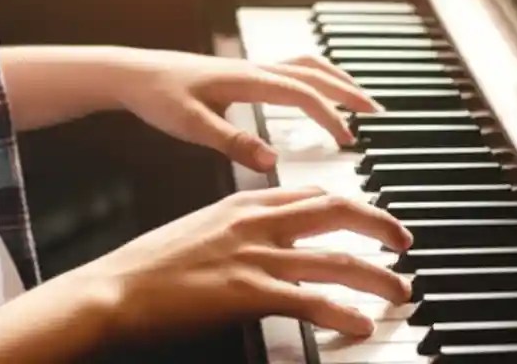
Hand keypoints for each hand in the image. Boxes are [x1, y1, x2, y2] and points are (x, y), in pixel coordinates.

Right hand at [81, 187, 412, 340]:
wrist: (113, 289)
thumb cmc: (147, 268)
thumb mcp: (198, 232)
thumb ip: (236, 232)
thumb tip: (263, 244)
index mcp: (244, 205)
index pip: (312, 194)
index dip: (349, 205)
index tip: (368, 218)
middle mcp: (256, 223)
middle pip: (337, 212)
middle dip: (380, 224)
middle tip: (403, 241)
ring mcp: (255, 257)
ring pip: (337, 259)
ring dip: (377, 276)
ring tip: (399, 291)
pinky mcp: (248, 293)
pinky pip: (311, 301)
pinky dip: (343, 312)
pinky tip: (360, 323)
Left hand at [118, 50, 379, 171]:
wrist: (133, 74)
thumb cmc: (158, 97)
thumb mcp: (191, 125)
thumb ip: (232, 142)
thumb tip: (272, 158)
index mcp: (247, 79)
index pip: (303, 94)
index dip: (330, 117)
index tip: (348, 142)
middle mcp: (255, 67)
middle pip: (315, 73)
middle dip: (349, 92)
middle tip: (376, 113)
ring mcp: (251, 66)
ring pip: (307, 65)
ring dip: (336, 79)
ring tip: (358, 99)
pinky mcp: (244, 72)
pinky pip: (292, 68)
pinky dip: (316, 77)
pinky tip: (317, 93)